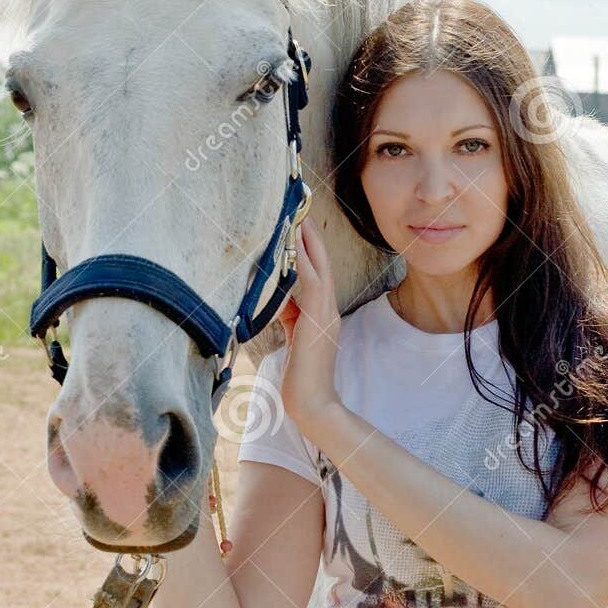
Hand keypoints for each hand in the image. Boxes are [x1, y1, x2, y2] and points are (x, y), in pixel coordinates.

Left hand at [278, 214, 341, 431]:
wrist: (312, 404)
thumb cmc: (300, 377)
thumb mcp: (294, 337)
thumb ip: (290, 314)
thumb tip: (279, 295)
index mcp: (323, 312)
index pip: (318, 270)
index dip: (311, 245)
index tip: (301, 220)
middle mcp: (328, 308)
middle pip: (322, 261)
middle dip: (312, 233)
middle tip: (303, 204)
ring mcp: (326, 314)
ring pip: (318, 267)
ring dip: (308, 240)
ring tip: (298, 214)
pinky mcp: (317, 321)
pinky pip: (311, 284)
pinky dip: (303, 262)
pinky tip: (293, 245)